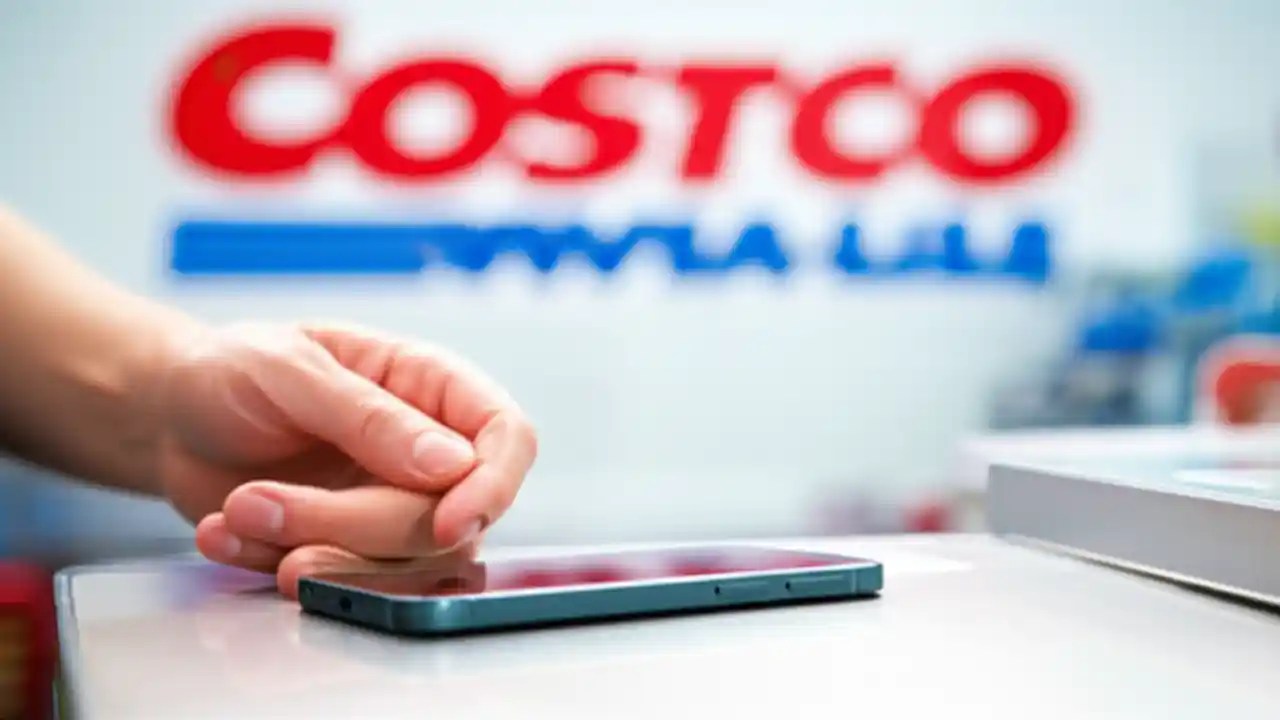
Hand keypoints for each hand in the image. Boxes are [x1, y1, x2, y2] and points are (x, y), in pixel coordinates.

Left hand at [153, 322, 536, 596]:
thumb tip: (453, 466)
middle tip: (258, 503)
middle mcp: (426, 453)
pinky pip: (340, 585)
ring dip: (313, 552)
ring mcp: (390, 506)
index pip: (507, 437)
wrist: (171, 415)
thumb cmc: (235, 369)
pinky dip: (271, 567)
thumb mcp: (290, 370)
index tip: (450, 522)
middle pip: (444, 519)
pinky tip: (225, 533)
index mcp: (431, 386)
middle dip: (349, 524)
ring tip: (237, 516)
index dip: (493, 485)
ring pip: (400, 566)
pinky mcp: (348, 550)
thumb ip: (370, 416)